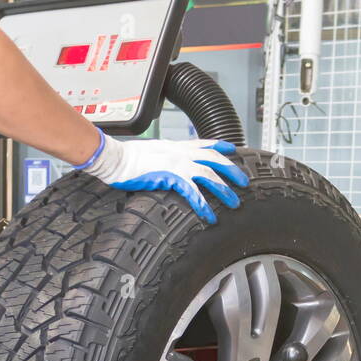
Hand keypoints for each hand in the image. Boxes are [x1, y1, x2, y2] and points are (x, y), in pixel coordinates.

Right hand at [77, 135, 248, 223]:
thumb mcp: (152, 152)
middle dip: (232, 171)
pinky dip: (204, 206)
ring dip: (224, 191)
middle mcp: (181, 153)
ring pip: (210, 176)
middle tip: (244, 182)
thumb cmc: (127, 157)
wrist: (116, 158)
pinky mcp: (171, 177)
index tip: (233, 150)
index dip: (220, 147)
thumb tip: (167, 164)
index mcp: (177, 146)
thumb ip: (164, 157)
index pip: (204, 144)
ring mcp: (178, 164)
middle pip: (215, 159)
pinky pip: (194, 193)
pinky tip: (210, 217)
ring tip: (235, 203)